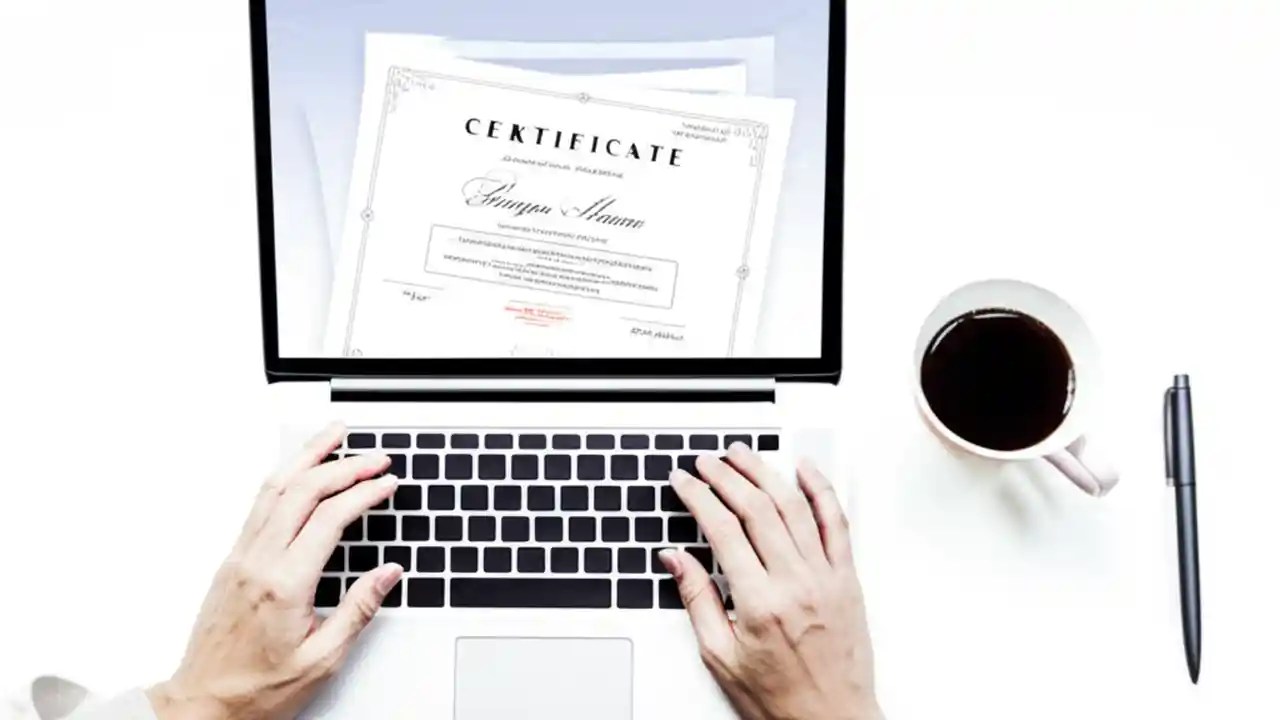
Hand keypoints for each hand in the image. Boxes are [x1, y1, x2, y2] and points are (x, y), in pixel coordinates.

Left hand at [146, 423, 402, 719]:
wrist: (202, 704)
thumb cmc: (256, 689)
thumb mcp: (323, 659)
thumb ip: (359, 610)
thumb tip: (388, 574)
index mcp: (285, 584)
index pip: (331, 518)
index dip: (364, 493)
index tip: (387, 483)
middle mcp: (258, 562)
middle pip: (303, 491)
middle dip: (343, 465)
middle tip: (374, 456)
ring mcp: (240, 557)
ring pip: (274, 488)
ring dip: (307, 457)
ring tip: (333, 436)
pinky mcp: (231, 561)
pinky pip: (259, 504)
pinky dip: (284, 477)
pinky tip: (297, 470)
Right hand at [660, 445, 882, 719]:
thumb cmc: (779, 699)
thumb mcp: (721, 656)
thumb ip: (697, 600)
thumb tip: (675, 558)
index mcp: (759, 603)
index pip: (722, 529)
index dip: (698, 497)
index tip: (683, 482)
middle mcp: (795, 583)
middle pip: (757, 508)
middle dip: (726, 476)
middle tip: (706, 462)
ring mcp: (825, 577)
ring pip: (794, 506)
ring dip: (765, 473)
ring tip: (743, 455)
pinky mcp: (848, 579)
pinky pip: (837, 523)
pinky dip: (822, 491)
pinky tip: (806, 470)